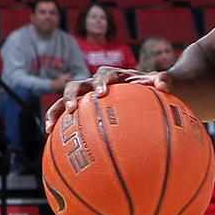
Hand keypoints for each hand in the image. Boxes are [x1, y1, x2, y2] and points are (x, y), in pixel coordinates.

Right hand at [44, 68, 166, 132]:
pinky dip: (57, 124)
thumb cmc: (153, 88)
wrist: (145, 89)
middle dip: (73, 95)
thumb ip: (163, 80)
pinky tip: (50, 139)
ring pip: (65, 99)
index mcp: (114, 77)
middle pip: (78, 84)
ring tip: (50, 127)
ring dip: (57, 110)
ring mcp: (86, 96)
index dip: (101, 83)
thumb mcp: (161, 83)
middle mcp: (95, 85)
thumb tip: (164, 84)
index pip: (105, 75)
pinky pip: (66, 116)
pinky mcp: (81, 108)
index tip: (101, 94)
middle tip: (74, 107)